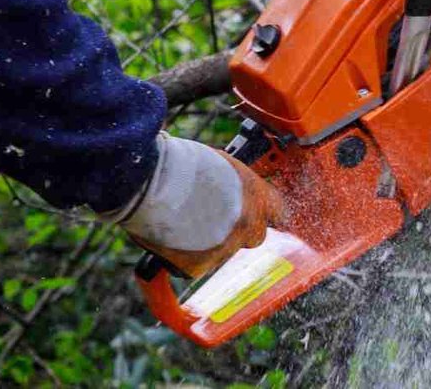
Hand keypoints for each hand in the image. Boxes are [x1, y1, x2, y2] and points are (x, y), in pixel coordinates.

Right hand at [111, 134, 285, 278]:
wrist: (150, 181)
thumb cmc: (180, 163)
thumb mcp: (221, 165)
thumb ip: (233, 185)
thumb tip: (232, 191)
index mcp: (257, 195)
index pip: (279, 212)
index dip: (267, 214)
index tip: (261, 215)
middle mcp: (248, 224)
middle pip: (255, 236)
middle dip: (239, 230)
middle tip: (214, 217)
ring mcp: (225, 248)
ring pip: (223, 251)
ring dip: (209, 242)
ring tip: (182, 221)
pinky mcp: (199, 266)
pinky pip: (196, 266)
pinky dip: (184, 257)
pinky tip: (170, 240)